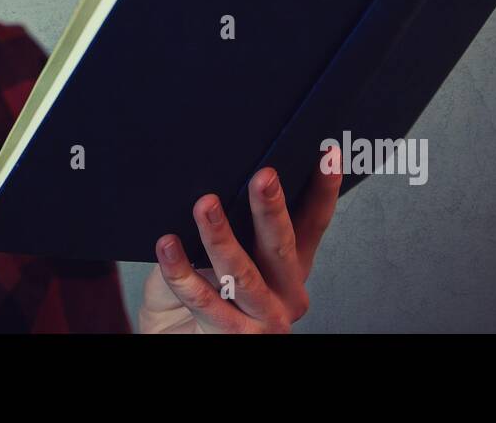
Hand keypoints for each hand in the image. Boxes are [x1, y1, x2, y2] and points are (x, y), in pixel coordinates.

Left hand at [138, 148, 342, 332]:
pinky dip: (181, 271)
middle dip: (271, 209)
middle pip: (281, 247)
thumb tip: (217, 182)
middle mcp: (285, 294)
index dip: (322, 190)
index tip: (326, 156)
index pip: (313, 224)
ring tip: (205, 206)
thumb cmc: (202, 294)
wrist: (179, 339)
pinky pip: (203, 300)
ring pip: (242, 274)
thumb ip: (228, 226)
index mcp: (290, 267)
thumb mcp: (221, 254)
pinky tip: (168, 246)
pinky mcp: (232, 337)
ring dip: (221, 237)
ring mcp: (262, 319)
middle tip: (263, 177)